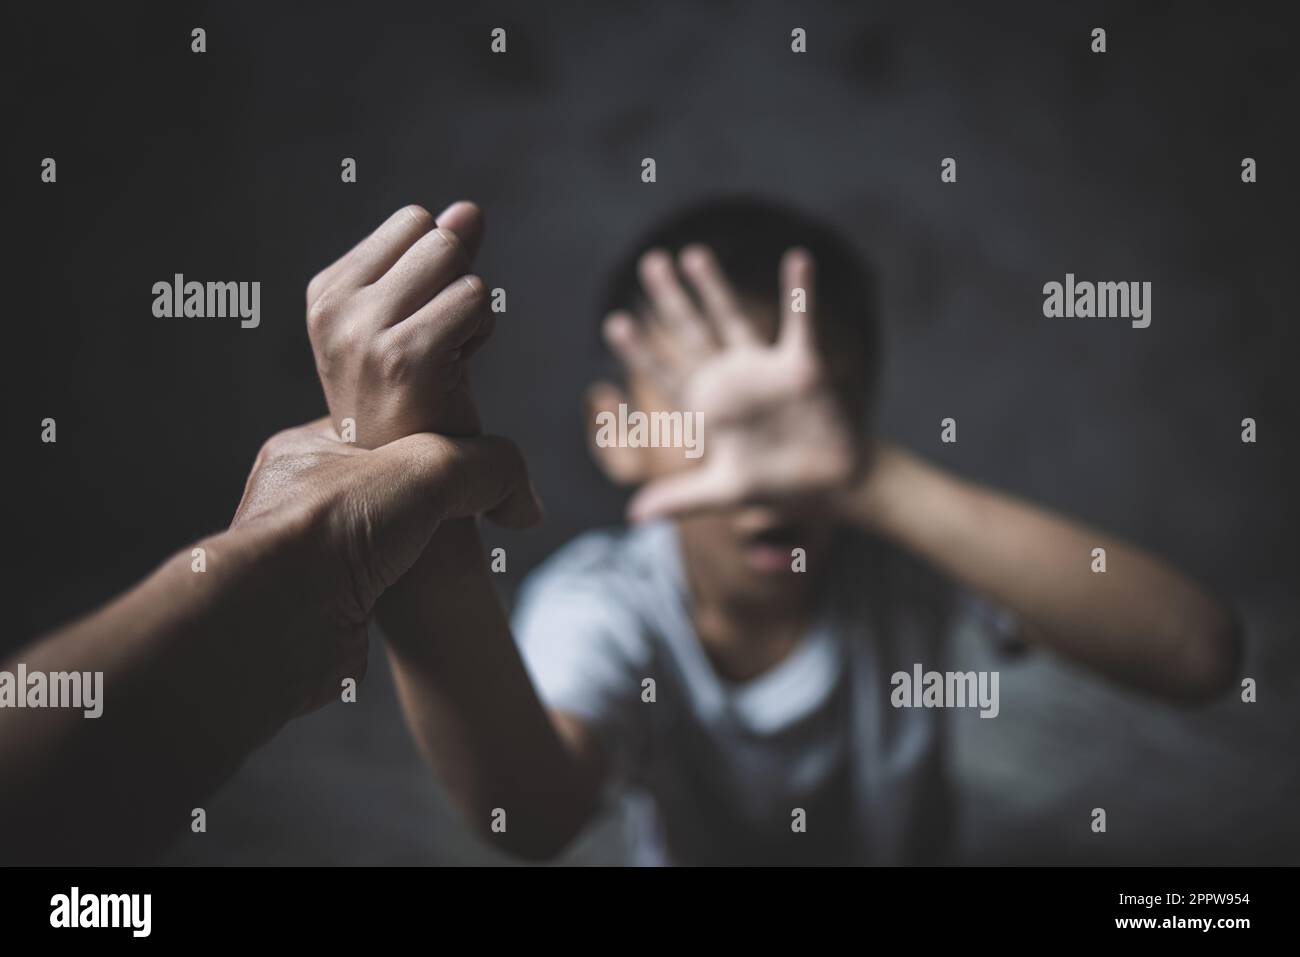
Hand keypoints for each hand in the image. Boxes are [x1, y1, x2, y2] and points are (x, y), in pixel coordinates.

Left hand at [229, 418, 540, 714]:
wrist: (281, 625)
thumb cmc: (329, 532)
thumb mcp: (429, 467)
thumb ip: (486, 464)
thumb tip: (522, 500)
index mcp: (309, 450)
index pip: (385, 430)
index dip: (432, 438)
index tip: (465, 453)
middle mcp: (304, 501)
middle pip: (394, 487)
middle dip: (433, 501)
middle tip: (467, 509)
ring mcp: (315, 556)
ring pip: (392, 540)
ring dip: (425, 551)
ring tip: (448, 554)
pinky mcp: (331, 607)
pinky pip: (389, 588)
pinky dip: (414, 591)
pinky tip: (426, 591)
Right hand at [305, 203, 490, 444]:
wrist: (412, 479)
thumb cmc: (417, 398)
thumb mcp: (421, 314)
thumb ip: (441, 259)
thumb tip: (469, 209)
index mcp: (328, 292)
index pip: (414, 223)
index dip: (437, 269)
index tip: (421, 324)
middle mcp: (335, 309)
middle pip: (438, 236)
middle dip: (457, 282)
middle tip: (438, 344)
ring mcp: (364, 333)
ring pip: (457, 262)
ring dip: (472, 310)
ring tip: (446, 359)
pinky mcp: (406, 357)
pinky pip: (475, 299)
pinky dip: (482, 331)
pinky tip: (456, 371)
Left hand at [606, 246, 866, 521]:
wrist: (829, 484)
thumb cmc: (775, 484)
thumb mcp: (724, 492)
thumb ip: (682, 498)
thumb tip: (635, 515)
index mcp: (708, 408)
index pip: (666, 373)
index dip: (641, 351)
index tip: (612, 323)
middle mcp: (731, 380)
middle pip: (692, 333)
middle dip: (669, 300)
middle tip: (649, 263)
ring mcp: (764, 370)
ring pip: (733, 320)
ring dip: (714, 288)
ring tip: (693, 253)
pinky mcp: (802, 368)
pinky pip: (801, 325)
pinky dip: (801, 294)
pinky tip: (799, 259)